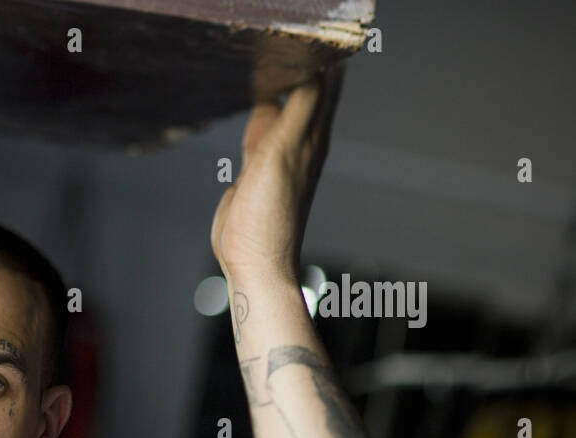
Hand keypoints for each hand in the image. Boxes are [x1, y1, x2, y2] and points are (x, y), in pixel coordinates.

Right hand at [210, 63, 344, 287]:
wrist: (253, 261)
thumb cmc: (270, 214)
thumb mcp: (283, 152)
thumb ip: (298, 111)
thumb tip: (314, 70)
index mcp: (312, 138)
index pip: (322, 87)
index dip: (322, 61)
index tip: (317, 38)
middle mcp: (299, 145)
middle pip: (307, 95)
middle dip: (307, 68)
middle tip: (300, 41)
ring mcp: (277, 159)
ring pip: (284, 112)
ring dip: (284, 87)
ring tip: (281, 60)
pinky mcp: (255, 173)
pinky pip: (262, 132)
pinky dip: (262, 114)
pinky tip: (259, 105)